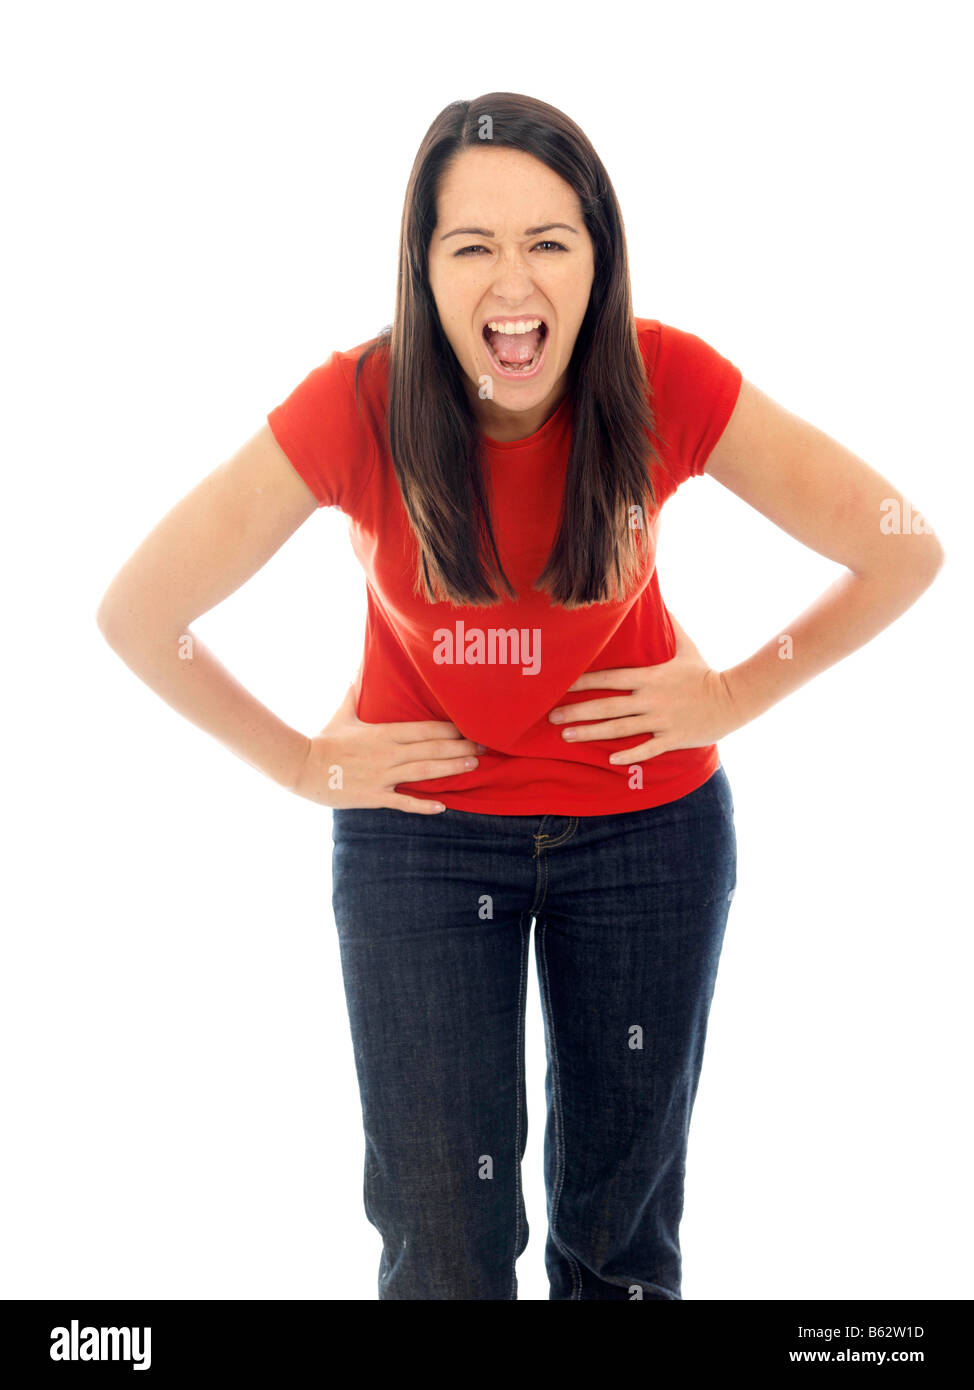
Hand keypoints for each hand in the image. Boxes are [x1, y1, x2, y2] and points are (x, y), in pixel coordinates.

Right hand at [291, 681, 484, 811]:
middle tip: (484, 746)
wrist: (302, 767)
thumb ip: (356, 688)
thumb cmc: (325, 738)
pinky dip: (423, 805)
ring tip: (474, 765)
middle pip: (431, 749)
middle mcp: (387, 754)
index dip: (449, 729)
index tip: (470, 726)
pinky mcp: (374, 797)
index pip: (424, 729)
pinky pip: (403, 802)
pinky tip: (443, 807)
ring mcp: (382, 777)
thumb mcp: (344, 711)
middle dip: (460, 747)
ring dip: (451, 769)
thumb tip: (360, 663)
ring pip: (423, 772)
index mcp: (383, 733)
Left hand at [548, 615, 738, 761]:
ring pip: (619, 729)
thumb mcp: (687, 646)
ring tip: (567, 737)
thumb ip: (670, 626)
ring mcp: (660, 720)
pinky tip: (609, 760)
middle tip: (551, 717)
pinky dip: (629, 755)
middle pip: (606, 706)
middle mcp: (650, 699)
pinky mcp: (672, 738)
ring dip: (591, 733)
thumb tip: (661, 601)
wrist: (733, 699)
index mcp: (649, 677)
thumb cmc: (705, 673)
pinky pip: (647, 748)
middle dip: (577, 711)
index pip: (609, 678)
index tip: (560, 685)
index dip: (583, 682)